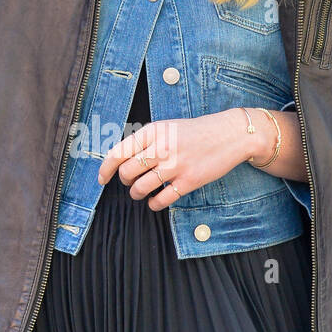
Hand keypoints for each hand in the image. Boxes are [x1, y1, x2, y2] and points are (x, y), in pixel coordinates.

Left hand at [96, 106, 303, 209]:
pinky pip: (161, 200)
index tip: (102, 179)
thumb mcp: (167, 127)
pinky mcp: (188, 181)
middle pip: (126, 173)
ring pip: (140, 188)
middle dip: (125, 182)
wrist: (229, 134)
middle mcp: (161, 147)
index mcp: (153, 131)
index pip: (117, 153)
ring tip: (141, 193)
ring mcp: (175, 165)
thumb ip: (146, 141)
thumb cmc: (196, 132)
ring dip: (136, 194)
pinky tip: (155, 201)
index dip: (105, 169)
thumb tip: (120, 160)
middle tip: (131, 182)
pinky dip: (154, 204)